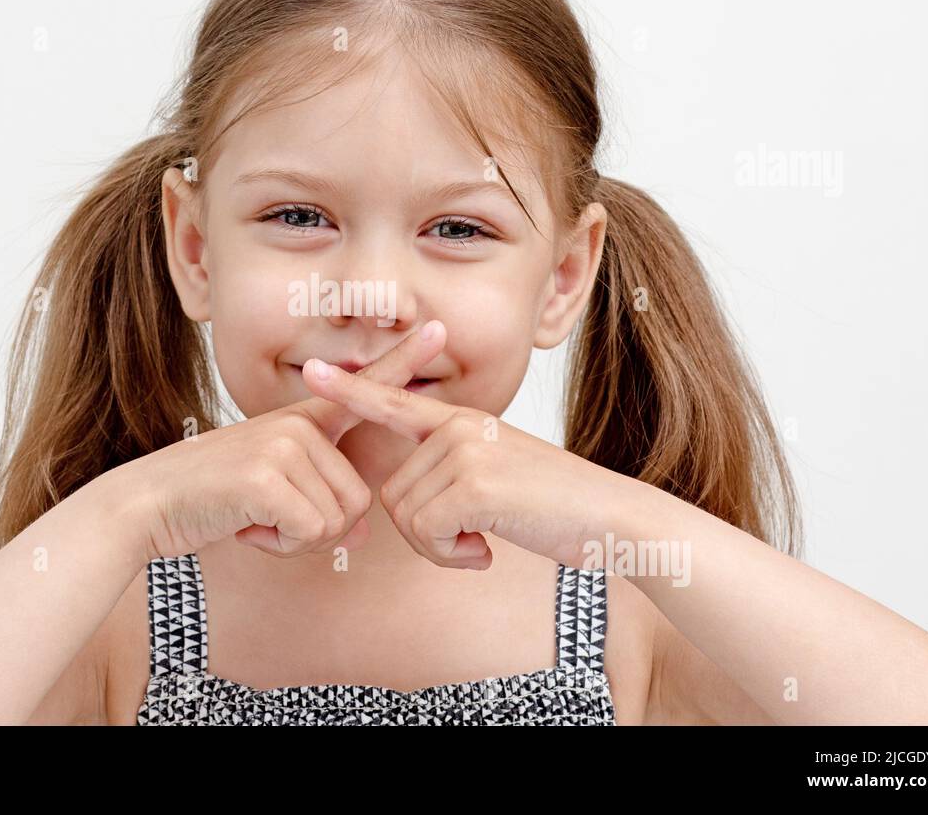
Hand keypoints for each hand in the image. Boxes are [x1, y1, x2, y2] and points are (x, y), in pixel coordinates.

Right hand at [129, 321, 449, 559]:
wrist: (147, 504)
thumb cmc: (210, 499)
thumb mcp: (272, 496)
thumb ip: (321, 506)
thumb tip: (363, 534)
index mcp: (301, 422)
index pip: (363, 389)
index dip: (404, 362)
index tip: (439, 331)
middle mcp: (298, 425)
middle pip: (357, 501)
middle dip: (318, 528)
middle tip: (266, 514)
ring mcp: (283, 446)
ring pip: (337, 521)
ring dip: (296, 538)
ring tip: (253, 515)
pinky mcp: (267, 476)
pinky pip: (310, 532)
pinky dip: (279, 545)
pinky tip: (246, 524)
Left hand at [300, 354, 604, 569]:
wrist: (613, 521)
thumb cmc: (560, 509)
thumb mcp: (502, 475)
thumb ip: (456, 474)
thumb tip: (409, 505)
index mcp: (464, 423)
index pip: (396, 403)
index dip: (351, 392)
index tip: (314, 372)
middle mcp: (460, 428)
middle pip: (393, 495)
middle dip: (426, 534)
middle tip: (474, 538)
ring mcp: (466, 451)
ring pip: (407, 519)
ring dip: (441, 548)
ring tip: (488, 538)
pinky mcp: (473, 483)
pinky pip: (426, 534)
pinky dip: (452, 555)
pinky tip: (489, 548)